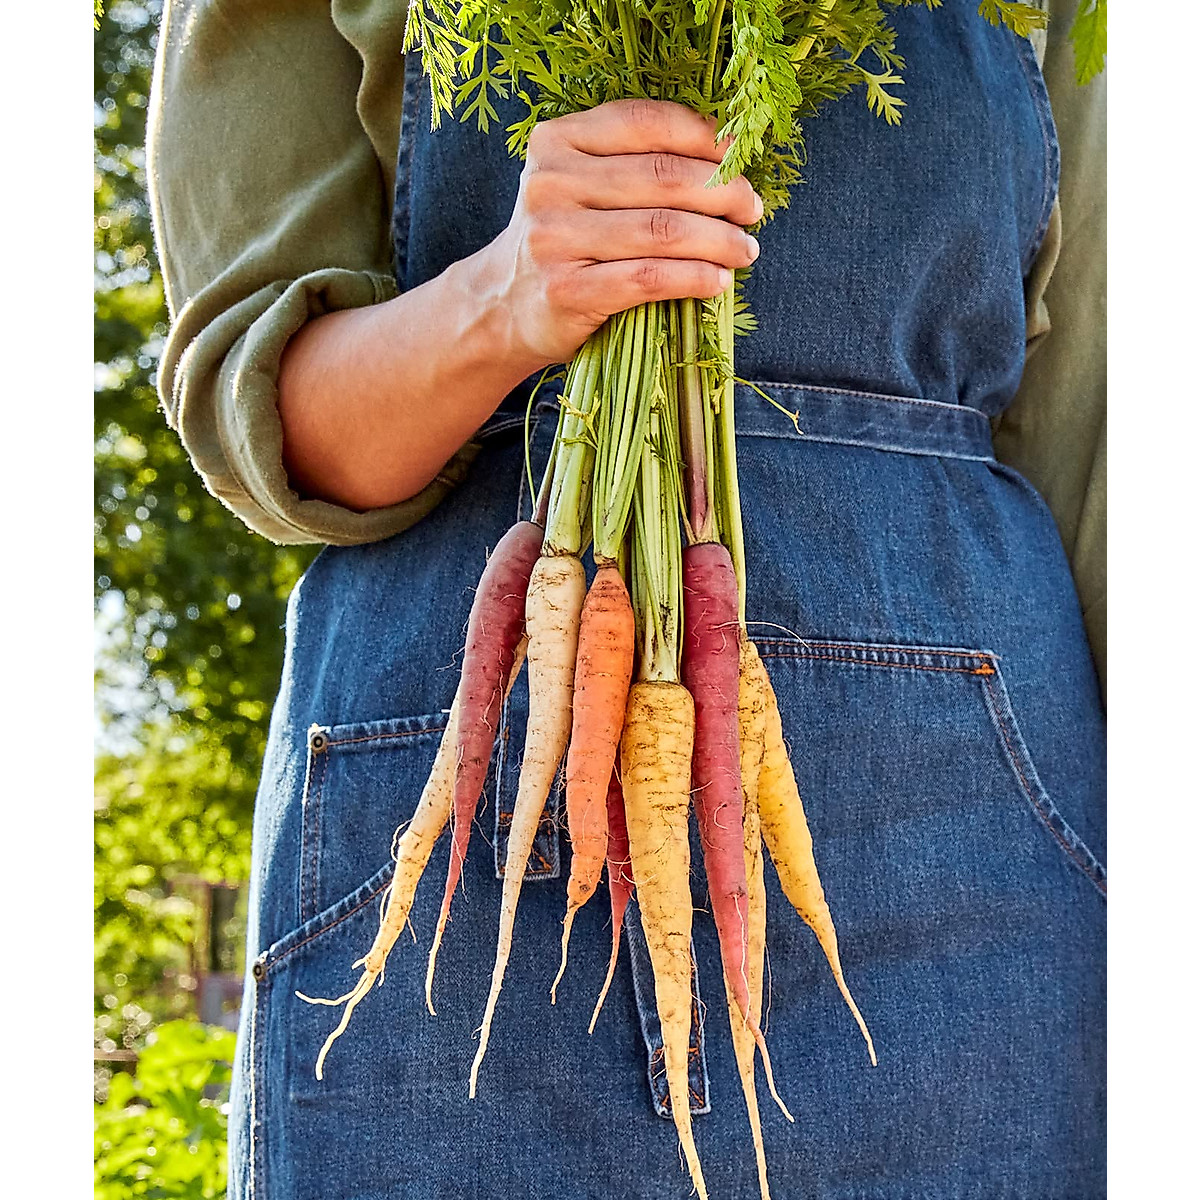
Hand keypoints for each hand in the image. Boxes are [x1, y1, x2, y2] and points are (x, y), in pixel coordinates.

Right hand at [481, 98, 763, 364]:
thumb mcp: (579, 185)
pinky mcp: (568, 291)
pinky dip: (695, 278)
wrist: (503, 305)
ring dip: (719, 241)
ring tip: (745, 250)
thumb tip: (725, 158)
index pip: (647, 123)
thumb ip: (631, 162)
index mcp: (557, 141)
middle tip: (751, 210)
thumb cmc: (564, 241)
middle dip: (723, 192)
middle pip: (663, 178)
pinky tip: (718, 281)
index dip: (704, 138)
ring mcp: (555, 240)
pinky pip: (649, 278)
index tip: (738, 158)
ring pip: (663, 231)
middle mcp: (551, 184)